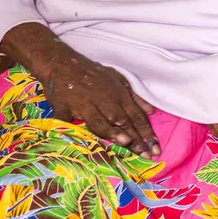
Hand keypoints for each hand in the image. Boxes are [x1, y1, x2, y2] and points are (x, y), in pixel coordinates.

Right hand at [41, 52, 160, 158]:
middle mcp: (104, 100)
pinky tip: (72, 141)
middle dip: (135, 139)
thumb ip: (135, 97)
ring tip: (124, 143)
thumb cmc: (93, 74)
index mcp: (118, 94)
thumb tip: (152, 111)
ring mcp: (84, 104)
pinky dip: (67, 129)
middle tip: (145, 155)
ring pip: (100, 121)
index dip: (146, 133)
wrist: (63, 63)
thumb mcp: (119, 79)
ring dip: (112, 132)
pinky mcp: (64, 107)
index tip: (155, 148)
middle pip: (122, 121)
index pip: (136, 116)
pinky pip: (66, 120)